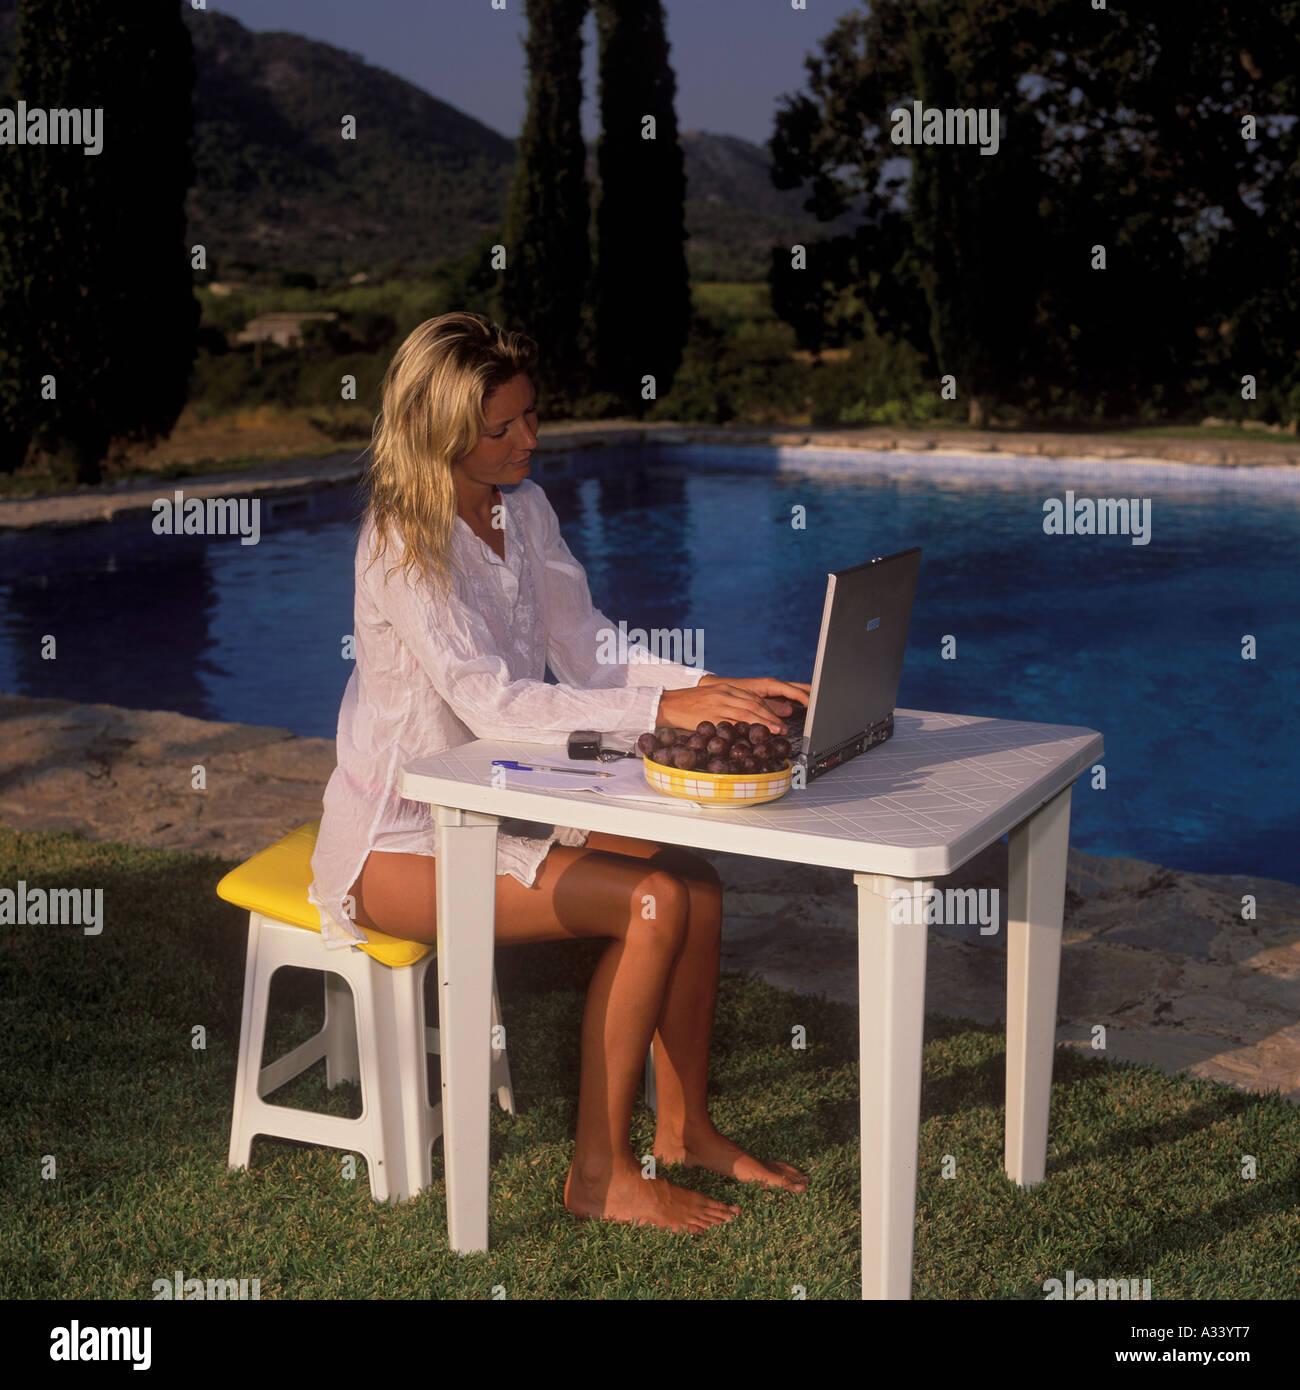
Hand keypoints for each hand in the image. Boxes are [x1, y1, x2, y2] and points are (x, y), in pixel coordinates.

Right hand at [656, 675, 810, 734]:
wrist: (669, 704)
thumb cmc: (690, 703)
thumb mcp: (712, 696)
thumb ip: (728, 703)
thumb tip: (746, 719)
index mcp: (726, 687)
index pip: (754, 697)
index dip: (769, 709)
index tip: (778, 719)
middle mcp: (725, 694)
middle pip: (755, 704)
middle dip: (771, 717)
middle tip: (782, 728)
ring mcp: (719, 704)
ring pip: (748, 713)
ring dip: (765, 723)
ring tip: (776, 732)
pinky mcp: (711, 716)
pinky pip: (732, 723)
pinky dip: (746, 729)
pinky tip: (754, 735)